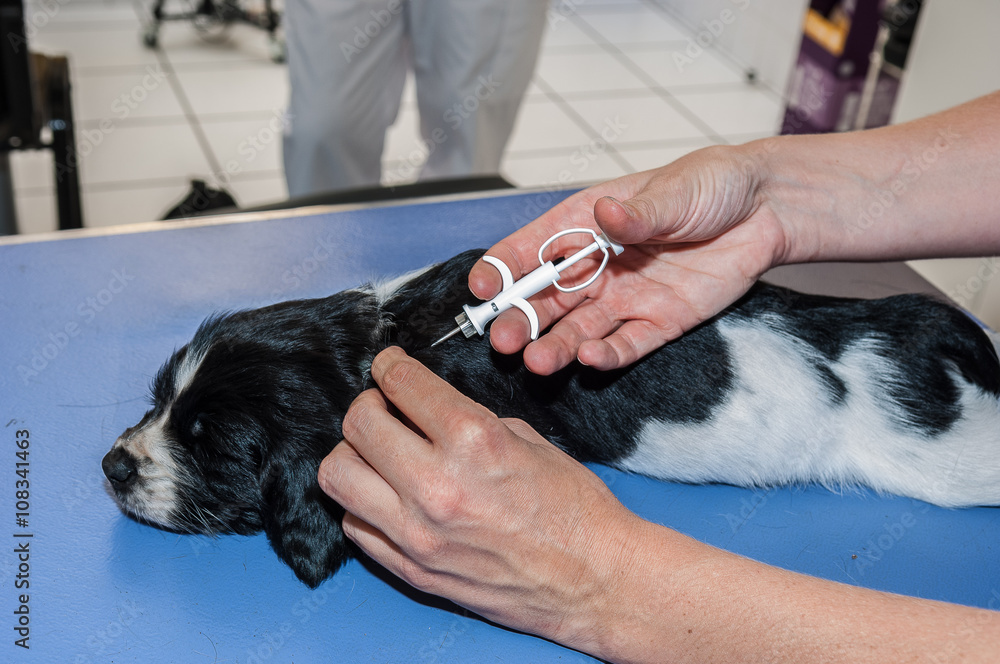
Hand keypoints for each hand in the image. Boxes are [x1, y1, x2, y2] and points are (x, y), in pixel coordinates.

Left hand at [318, 347, 649, 649]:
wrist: (596, 581)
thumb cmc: (575, 511)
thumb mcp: (528, 441)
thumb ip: (470, 422)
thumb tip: (427, 410)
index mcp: (473, 442)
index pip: (402, 385)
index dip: (389, 365)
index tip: (389, 364)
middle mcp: (437, 486)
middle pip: (358, 425)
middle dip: (368, 404)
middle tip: (384, 405)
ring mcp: (419, 534)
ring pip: (337, 476)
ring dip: (354, 454)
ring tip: (379, 452)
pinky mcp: (413, 571)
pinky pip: (356, 526)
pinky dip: (365, 504)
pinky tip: (390, 496)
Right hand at [472, 144, 789, 374]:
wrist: (768, 210)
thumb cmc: (713, 185)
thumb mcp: (675, 191)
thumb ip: (639, 213)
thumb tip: (607, 218)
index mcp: (589, 222)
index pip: (534, 247)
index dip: (504, 267)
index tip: (481, 287)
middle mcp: (599, 264)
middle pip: (549, 298)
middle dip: (522, 320)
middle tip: (503, 341)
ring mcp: (627, 295)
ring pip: (581, 329)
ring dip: (557, 346)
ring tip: (538, 362)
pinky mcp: (659, 321)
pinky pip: (628, 344)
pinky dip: (609, 355)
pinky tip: (591, 361)